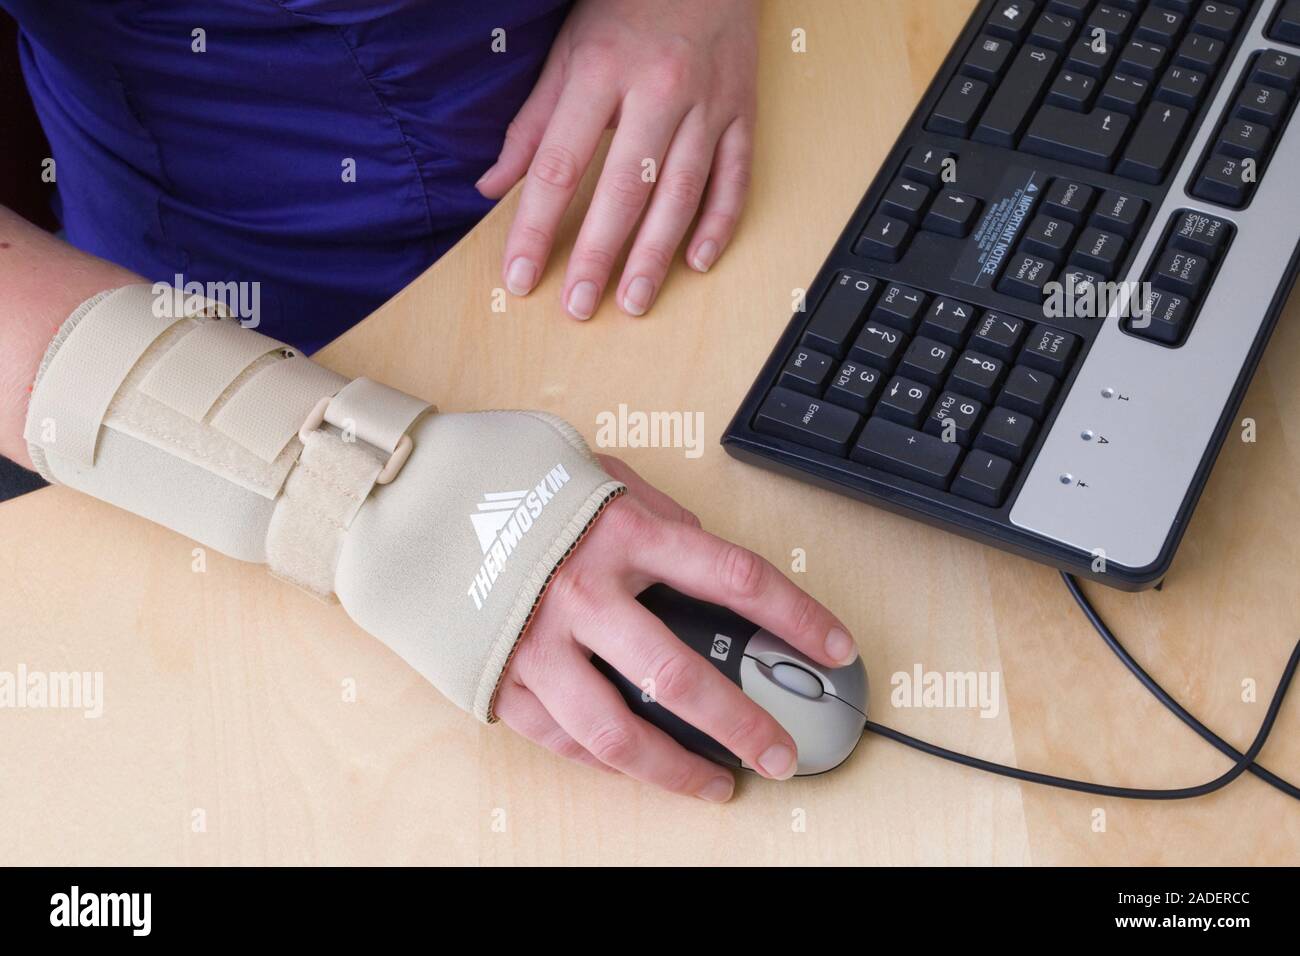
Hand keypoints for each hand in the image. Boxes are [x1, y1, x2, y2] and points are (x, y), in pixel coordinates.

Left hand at [476, 0, 757, 318]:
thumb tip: (492, 186)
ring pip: (682, 193)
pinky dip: (718, 224)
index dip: (535, 227)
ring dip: (656, 255)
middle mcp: (659, 90)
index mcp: (602, 72)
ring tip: (633, 301)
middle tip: (579, 306)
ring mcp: (708, 104)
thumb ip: (531, 125)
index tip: (520, 275)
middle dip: (598, 255)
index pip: (559, 166)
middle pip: (625, 189)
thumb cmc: (629, 6)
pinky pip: (734, 178)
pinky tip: (697, 261)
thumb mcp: (567, 53)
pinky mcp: (742, 114)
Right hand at [495, 456, 858, 800]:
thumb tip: (703, 554)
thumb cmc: (504, 484)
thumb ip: (655, 513)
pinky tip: (639, 766)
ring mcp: (537, 644)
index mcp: (619, 534)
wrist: (403, 503)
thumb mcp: (591, 473)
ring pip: (619, 731)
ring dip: (676, 770)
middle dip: (744, 724)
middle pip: (681, 676)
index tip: (834, 647)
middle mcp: (583, 594)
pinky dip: (607, 761)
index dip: (795, 617)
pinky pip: (563, 739)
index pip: (733, 578)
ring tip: (717, 785)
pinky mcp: (499, 679)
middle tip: (781, 753)